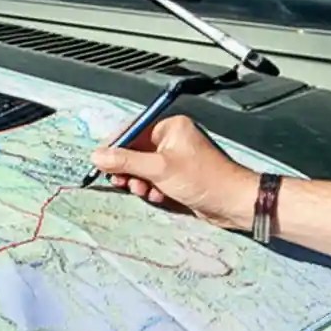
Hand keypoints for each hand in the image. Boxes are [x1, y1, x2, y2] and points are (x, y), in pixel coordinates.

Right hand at [91, 115, 258, 229]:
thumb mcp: (158, 169)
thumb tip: (96, 155)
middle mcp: (173, 139)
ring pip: (144, 167)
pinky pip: (155, 178)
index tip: (100, 162)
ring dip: (139, 181)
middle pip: (136, 150)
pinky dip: (152, 188)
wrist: (234, 203)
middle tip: (121, 182)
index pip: (133, 130)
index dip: (115, 147)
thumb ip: (125, 161)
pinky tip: (157, 196)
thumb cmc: (201, 179)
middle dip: (128, 168)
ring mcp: (176, 158)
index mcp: (171, 127)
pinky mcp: (180, 175)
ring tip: (143, 191)